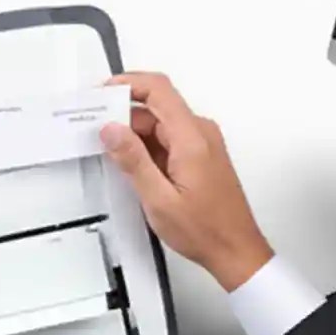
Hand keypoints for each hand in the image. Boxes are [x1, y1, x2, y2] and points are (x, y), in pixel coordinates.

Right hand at [100, 72, 272, 291]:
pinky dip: (149, 149)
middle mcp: (201, 134)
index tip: (104, 92)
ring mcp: (203, 144)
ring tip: (116, 160)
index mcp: (192, 138)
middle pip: (156, 108)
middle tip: (99, 133)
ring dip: (136, 137)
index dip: (128, 84)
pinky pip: (170, 140)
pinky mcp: (201, 155)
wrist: (236, 250)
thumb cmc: (207, 230)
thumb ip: (133, 160)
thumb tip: (112, 130)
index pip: (158, 90)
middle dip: (124, 117)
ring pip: (161, 125)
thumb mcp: (159, 199)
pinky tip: (137, 170)